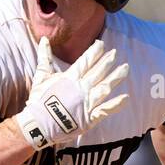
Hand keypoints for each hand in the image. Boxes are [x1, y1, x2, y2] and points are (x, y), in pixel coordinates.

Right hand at [14, 37, 128, 148]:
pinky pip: (105, 109)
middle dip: (107, 61)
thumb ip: (45, 58)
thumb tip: (44, 39)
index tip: (102, 44)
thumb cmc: (38, 101)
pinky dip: (116, 104)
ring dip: (116, 77)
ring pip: (105, 87)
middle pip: (98, 72)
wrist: (38, 125)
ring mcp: (86, 103)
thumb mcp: (40, 77)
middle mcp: (81, 88)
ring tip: (125, 68)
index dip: (95, 52)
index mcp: (70, 78)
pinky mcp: (89, 118)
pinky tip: (126, 97)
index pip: (86, 61)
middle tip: (115, 53)